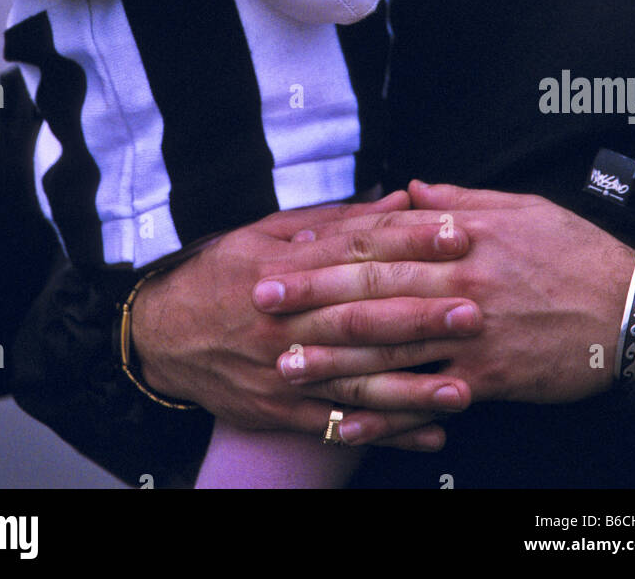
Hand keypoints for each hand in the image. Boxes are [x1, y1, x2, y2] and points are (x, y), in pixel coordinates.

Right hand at [129, 192, 479, 450]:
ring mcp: (284, 371)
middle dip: (421, 315)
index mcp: (286, 268)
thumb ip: (336, 221)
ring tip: (464, 386)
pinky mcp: (282, 412)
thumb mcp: (267, 233)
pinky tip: (430, 434)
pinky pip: (340, 426)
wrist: (160, 335)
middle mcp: (287, 320)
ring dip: (413, 387)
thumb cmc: (220, 273)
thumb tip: (397, 199)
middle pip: (362, 316)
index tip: (456, 231)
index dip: (408, 240)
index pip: (357, 249)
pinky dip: (386, 433)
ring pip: (357, 380)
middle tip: (474, 310)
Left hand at [259, 184, 634, 411]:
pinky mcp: (485, 375)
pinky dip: (385, 410)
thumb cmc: (573, 251)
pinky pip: (424, 395)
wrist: (628, 307)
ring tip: (285, 362)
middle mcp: (456, 279)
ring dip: (332, 355)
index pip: (380, 236)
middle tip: (261, 301)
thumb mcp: (519, 208)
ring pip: (388, 344)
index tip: (286, 249)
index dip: (328, 244)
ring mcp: (469, 330)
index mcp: (461, 233)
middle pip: (370, 288)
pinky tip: (346, 417)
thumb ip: (458, 198)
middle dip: (311, 295)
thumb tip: (411, 187)